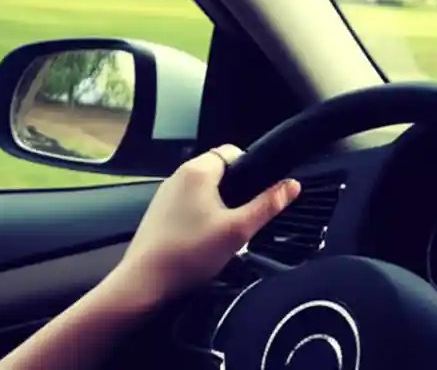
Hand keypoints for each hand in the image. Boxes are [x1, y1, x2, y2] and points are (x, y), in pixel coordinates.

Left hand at [107, 144, 299, 306]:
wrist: (143, 284)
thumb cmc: (191, 252)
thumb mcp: (238, 230)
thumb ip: (268, 205)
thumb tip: (293, 184)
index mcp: (198, 170)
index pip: (234, 152)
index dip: (252, 170)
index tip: (259, 196)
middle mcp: (179, 174)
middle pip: (219, 171)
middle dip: (236, 190)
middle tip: (244, 219)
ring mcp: (165, 193)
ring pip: (204, 189)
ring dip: (219, 204)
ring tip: (225, 232)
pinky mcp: (158, 212)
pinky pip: (189, 203)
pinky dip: (201, 215)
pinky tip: (203, 240)